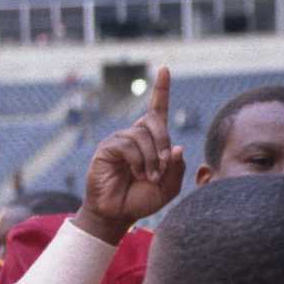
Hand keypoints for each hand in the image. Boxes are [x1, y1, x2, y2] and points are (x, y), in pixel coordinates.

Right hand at [74, 67, 183, 243]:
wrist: (118, 213)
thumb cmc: (142, 198)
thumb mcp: (169, 186)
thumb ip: (177, 168)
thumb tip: (176, 147)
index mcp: (151, 140)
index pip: (157, 110)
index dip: (161, 90)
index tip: (165, 69)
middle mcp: (135, 135)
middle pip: (155, 121)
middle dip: (164, 142)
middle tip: (163, 166)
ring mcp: (120, 140)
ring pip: (143, 135)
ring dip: (151, 159)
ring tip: (148, 177)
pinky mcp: (107, 148)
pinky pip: (128, 145)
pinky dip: (138, 161)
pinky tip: (136, 174)